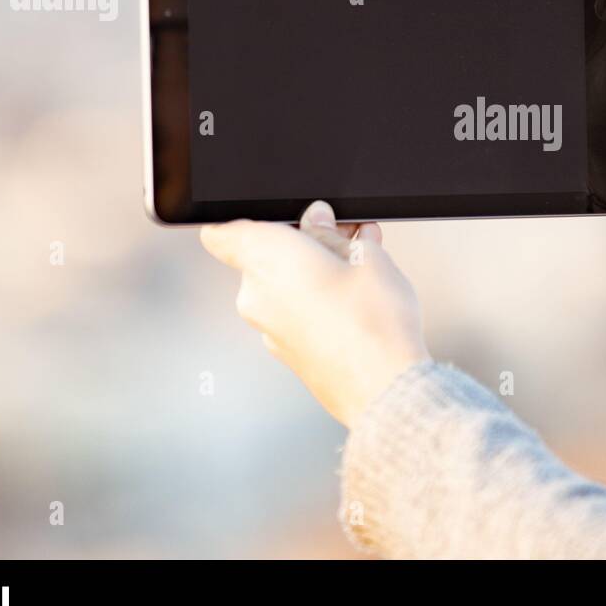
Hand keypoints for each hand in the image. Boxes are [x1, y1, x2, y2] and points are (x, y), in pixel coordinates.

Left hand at [201, 201, 428, 427]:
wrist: (383, 386)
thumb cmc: (373, 325)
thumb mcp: (364, 257)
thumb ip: (331, 233)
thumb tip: (319, 222)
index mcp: (266, 259)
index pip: (222, 231)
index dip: (253, 220)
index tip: (290, 218)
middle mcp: (255, 294)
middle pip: (265, 255)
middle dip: (303, 244)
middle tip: (345, 241)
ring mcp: (266, 327)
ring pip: (281, 285)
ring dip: (312, 274)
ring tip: (360, 273)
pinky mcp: (283, 350)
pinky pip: (291, 313)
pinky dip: (314, 302)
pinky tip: (352, 302)